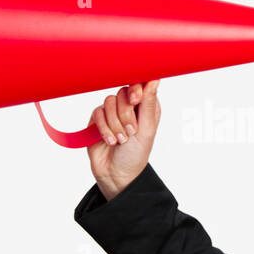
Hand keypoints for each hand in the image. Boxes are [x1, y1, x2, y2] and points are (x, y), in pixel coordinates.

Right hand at [87, 80, 160, 200]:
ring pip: (109, 102)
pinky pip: (97, 112)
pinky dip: (104, 128)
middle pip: (123, 92)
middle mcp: (129, 106)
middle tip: (131, 131)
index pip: (141, 85)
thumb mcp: (147, 130)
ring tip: (120, 140)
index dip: (136, 88)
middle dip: (126, 114)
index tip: (135, 99)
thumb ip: (149, 104)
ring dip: (115, 124)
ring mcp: (112, 112)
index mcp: (146, 106)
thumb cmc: (136, 154)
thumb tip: (155, 79)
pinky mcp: (98, 119)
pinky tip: (109, 141)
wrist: (116, 174)